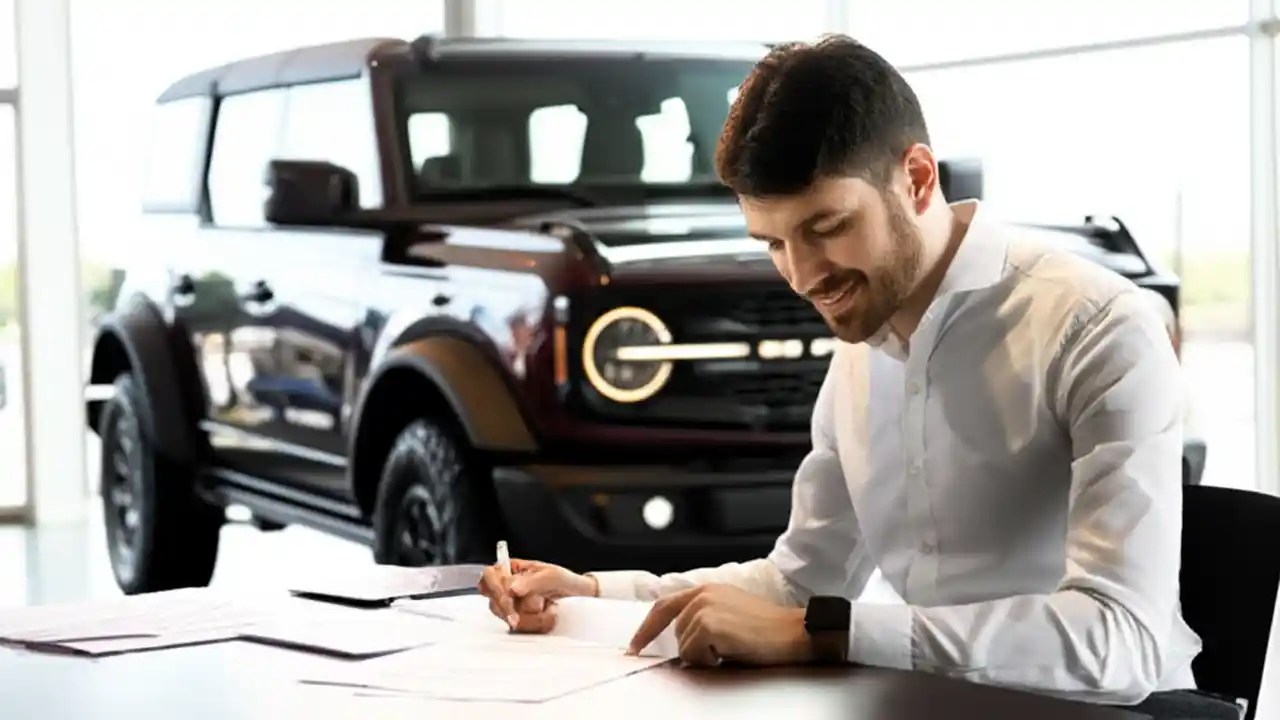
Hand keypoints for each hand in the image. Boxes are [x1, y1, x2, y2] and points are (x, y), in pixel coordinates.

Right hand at [477, 558, 598, 633]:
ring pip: (507, 618)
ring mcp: (512, 606)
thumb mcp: (551, 575)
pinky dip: (536, 624)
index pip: (489, 577)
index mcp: (510, 570)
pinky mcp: (520, 621)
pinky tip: (547, 617)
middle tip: (537, 606)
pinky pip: (519, 629)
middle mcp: (507, 588)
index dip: (497, 589)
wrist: (579, 596)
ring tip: (549, 608)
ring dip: (531, 617)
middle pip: (494, 602)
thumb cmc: (563, 580)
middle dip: (517, 608)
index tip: (510, 597)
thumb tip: (512, 588)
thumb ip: (532, 581)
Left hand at [627, 584, 813, 666]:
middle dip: (692, 649)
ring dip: (703, 655)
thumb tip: (684, 641)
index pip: (664, 606)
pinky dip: (709, 661)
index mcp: (707, 589)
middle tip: (720, 653)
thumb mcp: (731, 613)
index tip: (634, 646)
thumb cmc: (768, 629)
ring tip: (730, 649)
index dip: (646, 628)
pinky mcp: (709, 625)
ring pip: (683, 646)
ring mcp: (704, 608)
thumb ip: (704, 617)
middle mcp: (702, 594)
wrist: (793, 633)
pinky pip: (693, 654)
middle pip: (675, 632)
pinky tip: (729, 653)